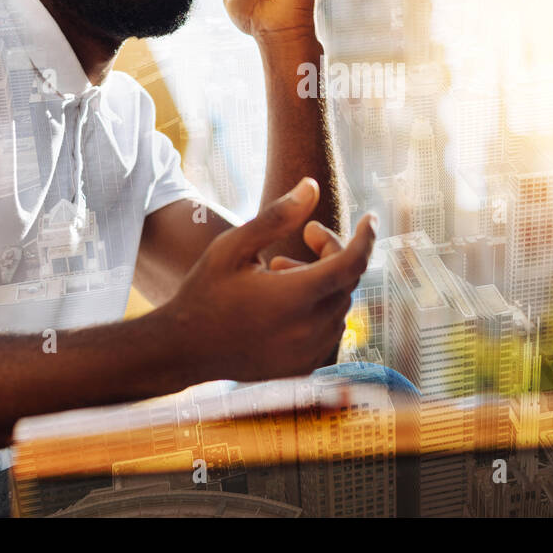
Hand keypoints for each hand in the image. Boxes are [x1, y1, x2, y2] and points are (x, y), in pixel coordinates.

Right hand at [164, 177, 377, 382]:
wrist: (183, 350)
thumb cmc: (205, 292)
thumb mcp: (234, 247)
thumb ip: (277, 217)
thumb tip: (312, 186)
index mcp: (295, 296)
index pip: (352, 262)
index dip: (366, 237)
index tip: (370, 217)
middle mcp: (309, 329)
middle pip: (346, 279)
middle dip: (331, 251)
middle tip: (304, 234)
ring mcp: (309, 352)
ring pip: (340, 305)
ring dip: (323, 281)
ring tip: (280, 271)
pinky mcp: (305, 366)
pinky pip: (330, 329)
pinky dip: (320, 308)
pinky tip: (284, 302)